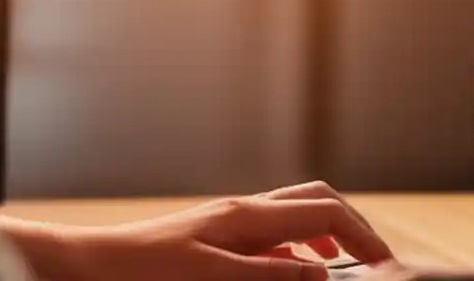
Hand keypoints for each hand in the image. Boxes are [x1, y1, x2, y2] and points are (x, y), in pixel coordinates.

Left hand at [0, 181, 392, 280]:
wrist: (89, 268)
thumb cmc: (144, 275)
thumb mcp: (212, 280)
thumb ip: (271, 276)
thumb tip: (324, 273)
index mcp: (249, 217)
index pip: (326, 215)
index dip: (362, 237)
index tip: (384, 265)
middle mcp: (245, 211)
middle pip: (318, 201)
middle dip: (352, 225)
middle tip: (373, 259)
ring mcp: (231, 222)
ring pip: (297, 215)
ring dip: (327, 236)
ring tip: (342, 267)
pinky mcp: (218, 237)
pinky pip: (274, 235)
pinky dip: (298, 250)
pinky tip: (296, 273)